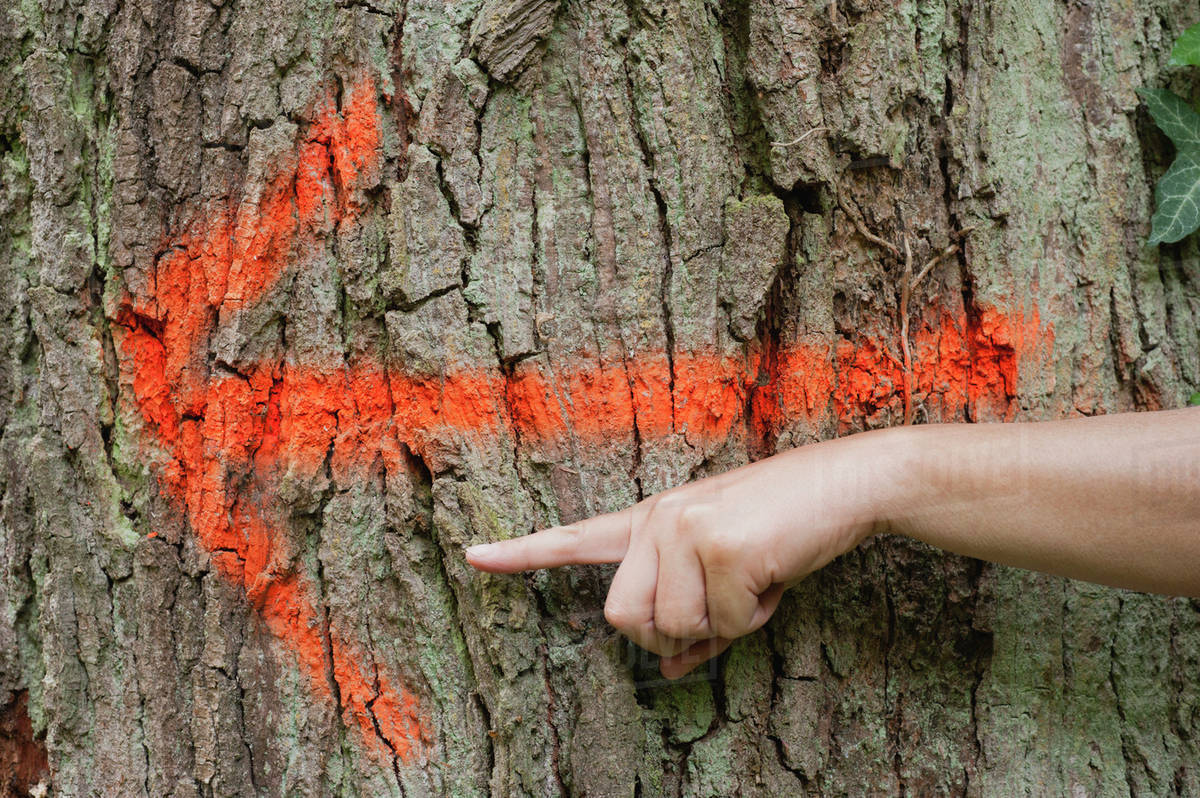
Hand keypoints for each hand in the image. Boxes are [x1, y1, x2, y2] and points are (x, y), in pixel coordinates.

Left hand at [465, 430, 899, 677]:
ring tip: (756, 582)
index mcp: (652, 520)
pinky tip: (775, 575)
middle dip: (670, 634)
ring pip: (673, 629)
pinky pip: (725, 624)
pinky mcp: (719, 545)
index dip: (524, 554)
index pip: (576, 538)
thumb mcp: (731, 575)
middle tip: (720, 609)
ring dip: (722, 624)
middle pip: (621, 619)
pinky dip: (756, 617)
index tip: (473, 557)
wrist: (845, 484)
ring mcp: (684, 529)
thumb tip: (668, 672)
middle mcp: (657, 519)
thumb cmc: (785, 530)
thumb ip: (692, 619)